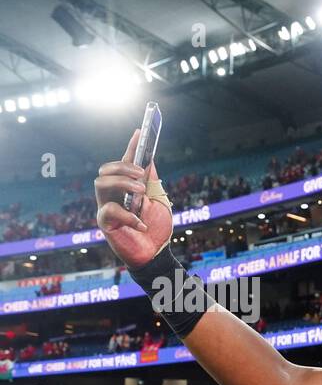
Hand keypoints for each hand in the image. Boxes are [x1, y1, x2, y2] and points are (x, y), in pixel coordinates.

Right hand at [94, 129, 173, 268]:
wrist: (156, 253)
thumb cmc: (157, 228)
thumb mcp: (159, 201)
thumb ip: (152, 182)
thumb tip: (150, 160)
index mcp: (127, 187)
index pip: (125, 162)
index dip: (131, 146)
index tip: (141, 131)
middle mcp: (113, 194)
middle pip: (105, 170)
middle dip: (123, 167)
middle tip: (141, 175)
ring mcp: (106, 206)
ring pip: (101, 183)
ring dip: (122, 183)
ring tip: (140, 192)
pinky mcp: (105, 222)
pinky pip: (109, 211)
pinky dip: (128, 216)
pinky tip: (142, 222)